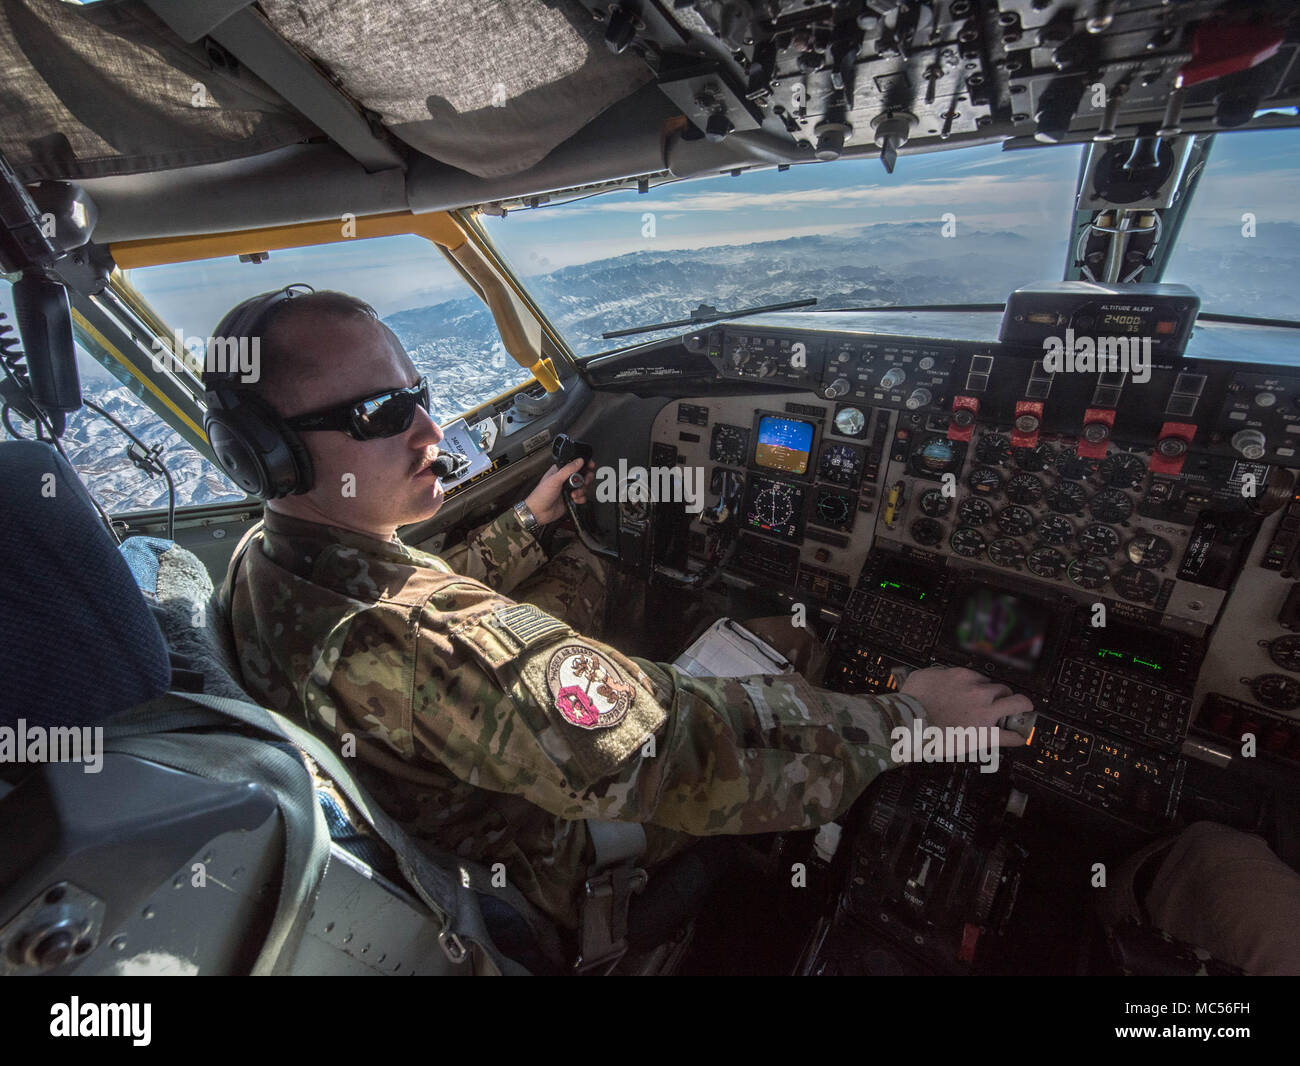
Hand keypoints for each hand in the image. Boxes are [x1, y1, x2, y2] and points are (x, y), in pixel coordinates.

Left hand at [524, 458, 594, 524]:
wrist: (539, 512)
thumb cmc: (540, 495)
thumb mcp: (554, 480)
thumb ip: (568, 470)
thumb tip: (579, 460)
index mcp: (560, 471)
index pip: (575, 464)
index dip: (584, 464)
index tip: (590, 465)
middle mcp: (566, 480)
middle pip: (583, 475)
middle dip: (585, 479)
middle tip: (583, 482)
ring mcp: (569, 489)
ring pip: (584, 487)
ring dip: (581, 491)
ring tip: (574, 494)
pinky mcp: (572, 499)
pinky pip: (583, 497)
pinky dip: (580, 499)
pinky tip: (573, 499)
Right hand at [900, 666, 1030, 747]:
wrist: (909, 724)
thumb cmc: (911, 704)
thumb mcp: (921, 677)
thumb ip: (934, 675)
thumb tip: (935, 676)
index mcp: (962, 677)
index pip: (982, 679)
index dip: (982, 687)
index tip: (981, 693)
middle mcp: (978, 692)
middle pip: (1002, 689)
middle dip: (1002, 696)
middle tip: (1001, 703)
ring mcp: (985, 713)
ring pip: (1016, 704)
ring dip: (1019, 708)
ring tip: (1022, 714)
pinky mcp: (986, 735)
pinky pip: (1010, 735)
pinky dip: (1017, 737)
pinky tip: (1020, 738)